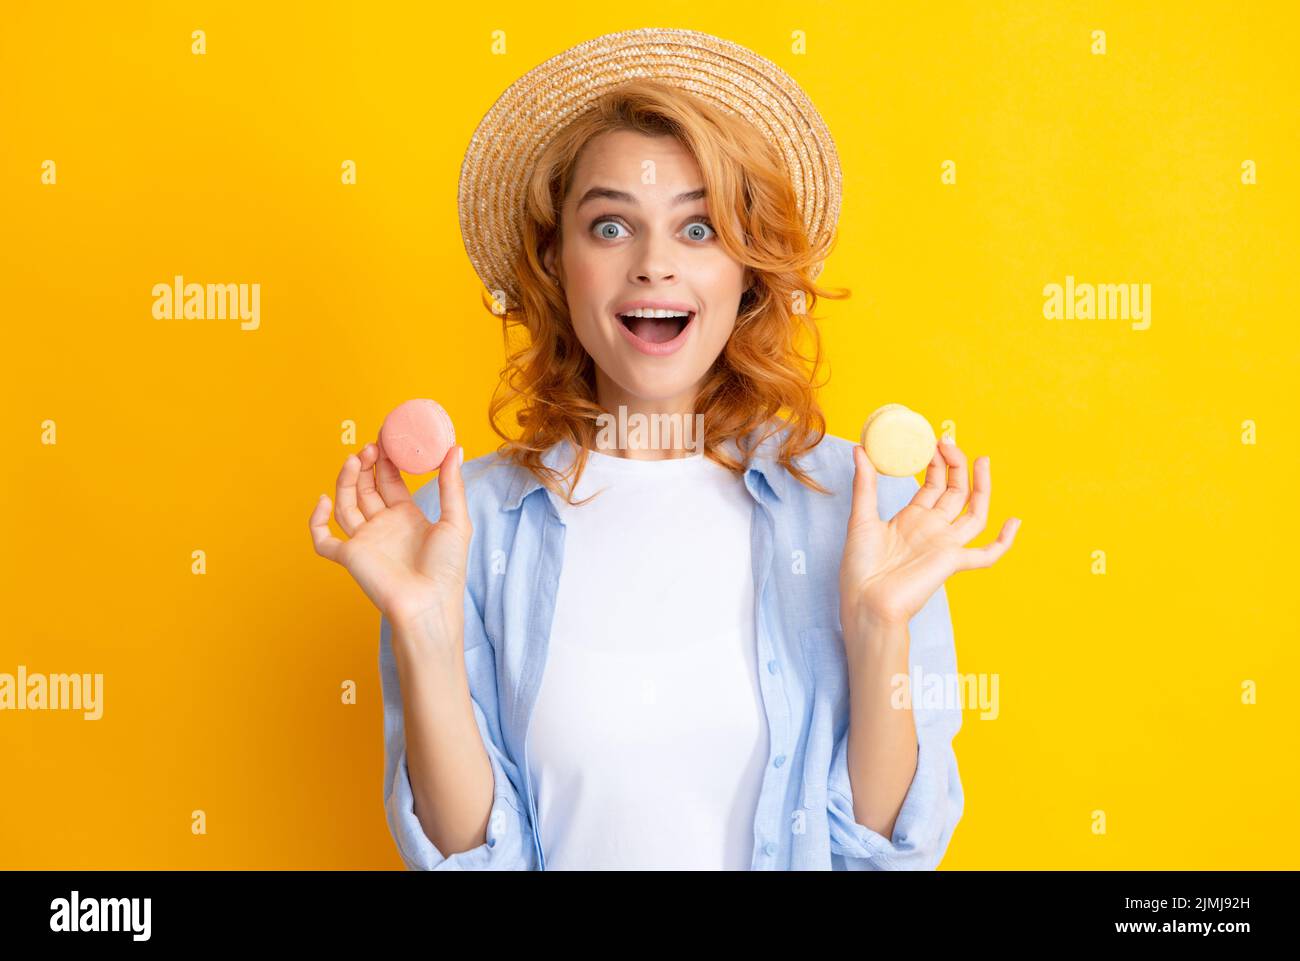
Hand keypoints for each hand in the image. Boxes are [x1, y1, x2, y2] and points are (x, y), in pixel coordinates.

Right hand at [309, 438, 470, 637]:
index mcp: (407, 516)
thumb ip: (452, 484)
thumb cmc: (447, 569)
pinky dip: (316, 521)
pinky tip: (324, 500)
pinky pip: (323, 540)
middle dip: (366, 464)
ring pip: (345, 503)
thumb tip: (455, 447)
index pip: (390, 480)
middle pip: (366, 487)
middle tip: (372, 445)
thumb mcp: (456, 520)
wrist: (430, 605)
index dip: (387, 459)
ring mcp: (365, 540)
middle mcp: (383, 526)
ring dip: (346, 480)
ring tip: (355, 458)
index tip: (387, 437)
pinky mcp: (349, 557)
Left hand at [840, 437, 1020, 633]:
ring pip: (974, 513)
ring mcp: (945, 545)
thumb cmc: (859, 568)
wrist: (865, 602)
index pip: (932, 485)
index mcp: (911, 519)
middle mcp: (932, 529)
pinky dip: (1003, 541)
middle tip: (949, 441)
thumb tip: (860, 448)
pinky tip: (1014, 522)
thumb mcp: (860, 518)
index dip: (936, 463)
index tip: (935, 441)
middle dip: (956, 466)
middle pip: (955, 492)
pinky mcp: (952, 562)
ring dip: (981, 487)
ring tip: (981, 459)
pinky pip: (987, 555)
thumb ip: (864, 484)